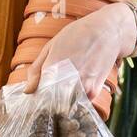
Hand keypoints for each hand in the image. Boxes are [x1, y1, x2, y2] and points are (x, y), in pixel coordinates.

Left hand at [20, 4, 134, 103]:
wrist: (108, 31)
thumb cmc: (76, 35)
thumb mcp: (51, 46)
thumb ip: (36, 70)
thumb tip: (27, 91)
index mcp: (52, 68)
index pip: (38, 95)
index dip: (36, 96)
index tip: (37, 95)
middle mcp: (67, 80)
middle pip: (51, 103)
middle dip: (49, 100)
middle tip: (51, 91)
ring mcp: (82, 88)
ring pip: (66, 105)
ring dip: (64, 100)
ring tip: (67, 83)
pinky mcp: (94, 92)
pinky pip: (80, 102)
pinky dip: (77, 98)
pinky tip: (78, 83)